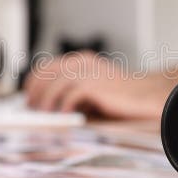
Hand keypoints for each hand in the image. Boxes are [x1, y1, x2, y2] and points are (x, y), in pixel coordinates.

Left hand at [23, 51, 177, 119]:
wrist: (147, 96)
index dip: (34, 82)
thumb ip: (76, 90)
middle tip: (32, 108)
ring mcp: (86, 73)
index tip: (29, 96)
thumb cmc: (124, 96)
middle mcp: (81, 63)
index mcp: (82, 60)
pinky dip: (61, 107)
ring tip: (44, 115)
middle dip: (35, 92)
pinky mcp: (92, 86)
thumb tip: (53, 105)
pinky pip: (68, 97)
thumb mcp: (96, 87)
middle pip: (45, 73)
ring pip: (53, 84)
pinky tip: (61, 117)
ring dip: (44, 102)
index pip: (47, 66)